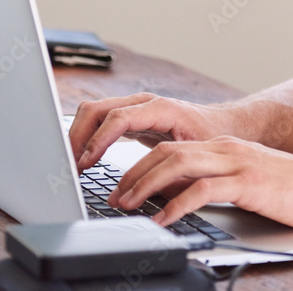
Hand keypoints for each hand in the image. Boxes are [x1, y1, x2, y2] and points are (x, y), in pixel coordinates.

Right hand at [69, 92, 240, 170]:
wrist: (222, 124)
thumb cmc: (212, 137)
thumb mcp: (196, 153)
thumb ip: (173, 167)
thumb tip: (151, 189)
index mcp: (161, 108)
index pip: (118, 117)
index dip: (98, 140)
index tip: (86, 162)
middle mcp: (144, 103)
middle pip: (97, 109)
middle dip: (79, 137)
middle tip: (70, 166)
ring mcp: (135, 107)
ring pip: (94, 112)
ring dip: (79, 136)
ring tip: (73, 165)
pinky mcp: (131, 117)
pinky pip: (100, 120)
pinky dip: (87, 137)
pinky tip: (84, 159)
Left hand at [107, 136, 292, 231]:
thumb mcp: (249, 183)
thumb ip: (219, 185)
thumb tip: (182, 200)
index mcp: (226, 148)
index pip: (172, 147)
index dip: (141, 165)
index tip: (121, 185)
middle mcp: (228, 149)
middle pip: (167, 151)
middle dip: (133, 173)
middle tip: (114, 196)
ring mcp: (238, 162)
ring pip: (178, 164)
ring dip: (145, 184)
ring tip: (126, 205)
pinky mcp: (248, 182)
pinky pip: (203, 190)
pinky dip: (176, 205)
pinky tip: (162, 220)